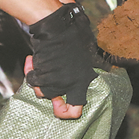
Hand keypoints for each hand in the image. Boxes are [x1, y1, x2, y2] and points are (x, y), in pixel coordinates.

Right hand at [25, 3, 96, 117]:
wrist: (56, 26)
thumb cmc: (74, 35)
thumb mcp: (90, 52)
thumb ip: (94, 65)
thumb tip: (108, 68)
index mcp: (80, 83)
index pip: (74, 112)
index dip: (65, 112)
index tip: (59, 102)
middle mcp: (66, 85)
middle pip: (52, 98)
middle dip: (48, 88)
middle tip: (48, 77)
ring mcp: (51, 81)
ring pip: (40, 90)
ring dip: (39, 78)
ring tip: (41, 63)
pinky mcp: (38, 73)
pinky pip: (31, 79)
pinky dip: (30, 70)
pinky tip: (33, 59)